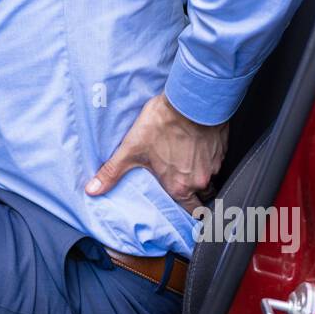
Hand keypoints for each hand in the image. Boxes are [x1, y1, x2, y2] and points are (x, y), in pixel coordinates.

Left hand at [85, 94, 227, 212]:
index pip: (190, 212)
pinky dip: (207, 159)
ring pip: (210, 179)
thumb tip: (92, 189)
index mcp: (179, 186)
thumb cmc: (163, 123)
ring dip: (200, 176)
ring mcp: (214, 165)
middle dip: (195, 197)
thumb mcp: (131, 148)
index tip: (181, 211)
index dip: (186, 213)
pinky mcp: (221, 149)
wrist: (190, 100)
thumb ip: (112, 173)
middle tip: (183, 188)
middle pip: (202, 198)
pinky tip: (195, 148)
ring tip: (186, 165)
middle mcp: (200, 180)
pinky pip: (216, 161)